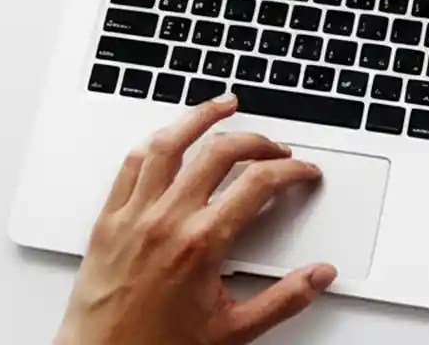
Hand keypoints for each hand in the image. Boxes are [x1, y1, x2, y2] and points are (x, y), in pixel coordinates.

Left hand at [55, 94, 337, 344]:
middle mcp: (166, 220)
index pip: (258, 183)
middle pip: (220, 153)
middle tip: (276, 147)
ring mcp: (133, 215)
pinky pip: (131, 164)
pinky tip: (170, 135)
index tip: (303, 171)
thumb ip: (284, 299)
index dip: (291, 169)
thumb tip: (320, 276)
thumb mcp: (234, 330)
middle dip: (257, 141)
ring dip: (200, 117)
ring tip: (224, 105)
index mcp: (201, 243)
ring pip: (169, 144)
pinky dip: (155, 141)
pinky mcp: (108, 220)